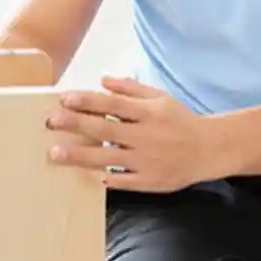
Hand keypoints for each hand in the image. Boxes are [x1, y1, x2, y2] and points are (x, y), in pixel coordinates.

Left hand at [47, 76, 226, 192]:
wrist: (209, 149)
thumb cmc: (180, 120)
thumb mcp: (159, 98)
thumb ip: (130, 89)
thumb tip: (102, 79)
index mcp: (148, 112)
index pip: (112, 104)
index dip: (87, 101)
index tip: (64, 99)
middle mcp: (145, 135)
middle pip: (104, 129)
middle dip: (76, 124)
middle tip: (51, 121)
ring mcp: (146, 160)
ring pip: (107, 157)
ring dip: (79, 155)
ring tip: (55, 153)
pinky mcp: (149, 181)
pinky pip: (122, 181)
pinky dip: (105, 177)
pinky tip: (87, 175)